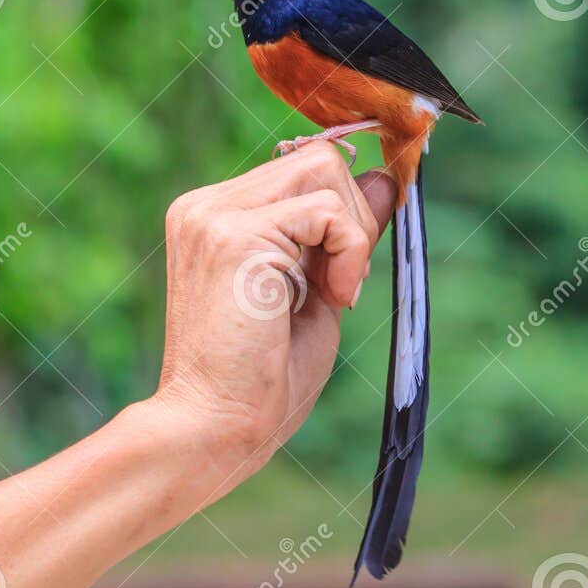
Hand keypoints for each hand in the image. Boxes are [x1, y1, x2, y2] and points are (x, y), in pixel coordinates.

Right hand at [155, 143, 397, 474]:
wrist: (215, 429)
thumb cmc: (261, 378)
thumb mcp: (316, 288)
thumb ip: (342, 233)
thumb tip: (382, 177)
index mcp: (214, 216)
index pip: (303, 168)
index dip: (344, 213)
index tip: (344, 275)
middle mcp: (204, 206)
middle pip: (318, 159)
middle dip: (354, 219)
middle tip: (342, 288)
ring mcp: (213, 215)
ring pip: (325, 169)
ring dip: (352, 233)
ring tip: (333, 294)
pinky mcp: (234, 235)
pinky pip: (327, 210)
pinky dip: (351, 252)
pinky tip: (332, 299)